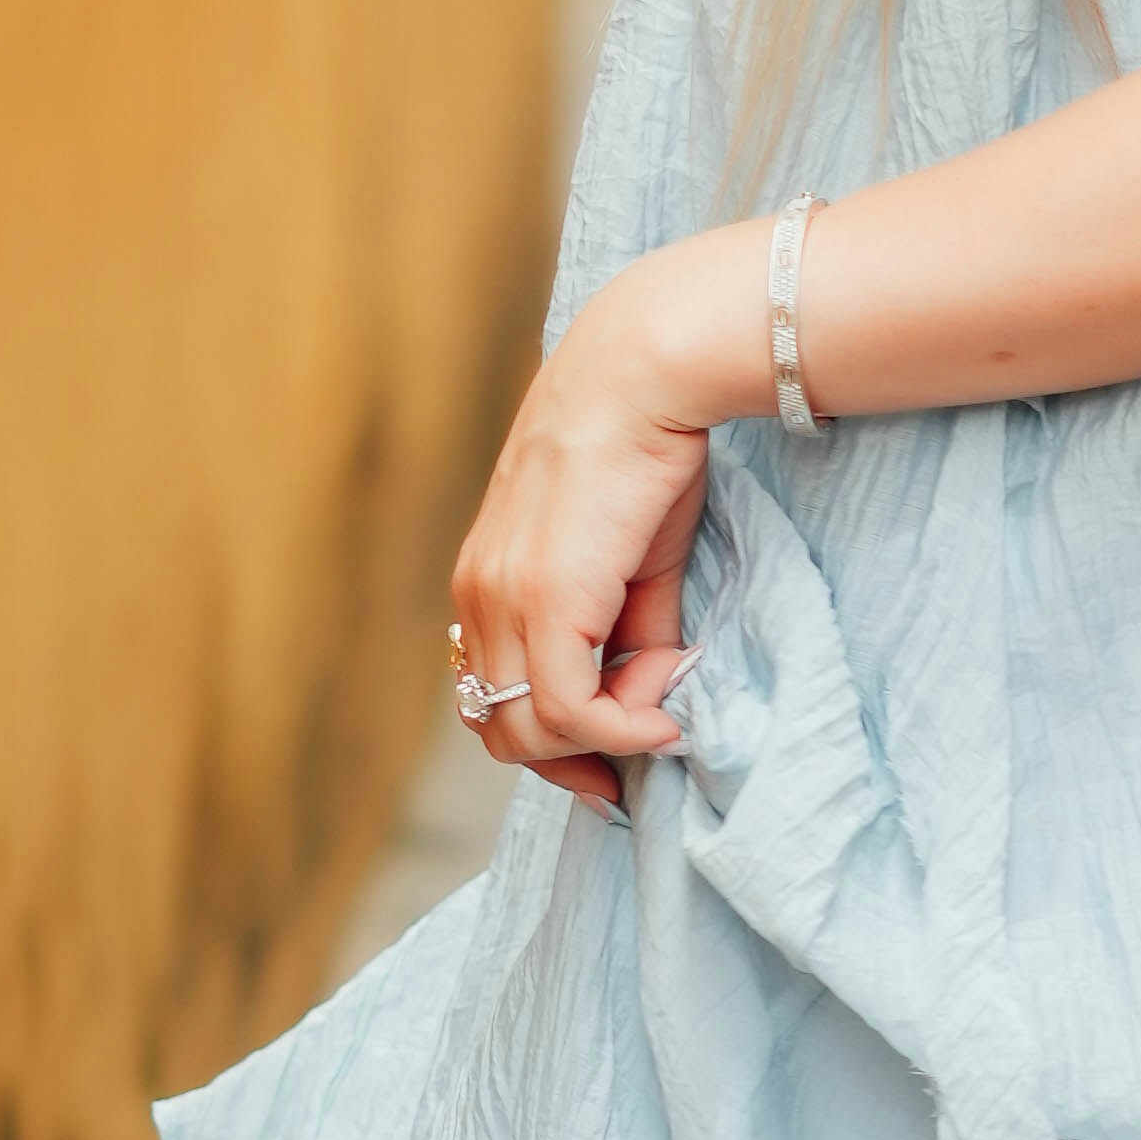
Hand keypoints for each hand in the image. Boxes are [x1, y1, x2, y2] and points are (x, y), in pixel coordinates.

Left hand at [446, 255, 740, 806]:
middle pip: (502, 731)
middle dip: (576, 759)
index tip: (617, 750)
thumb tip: (648, 697)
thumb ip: (634, 637)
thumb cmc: (644, 456)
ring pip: (529, 730)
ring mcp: (502, 600)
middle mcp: (478, 598)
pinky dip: (618, 730)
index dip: (554, 744)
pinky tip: (660, 714)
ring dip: (604, 738)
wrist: (640, 380)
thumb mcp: (638, 565)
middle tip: (642, 744)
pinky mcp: (543, 600)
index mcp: (486, 585)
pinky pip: (566, 708)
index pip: (492, 700)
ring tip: (662, 698)